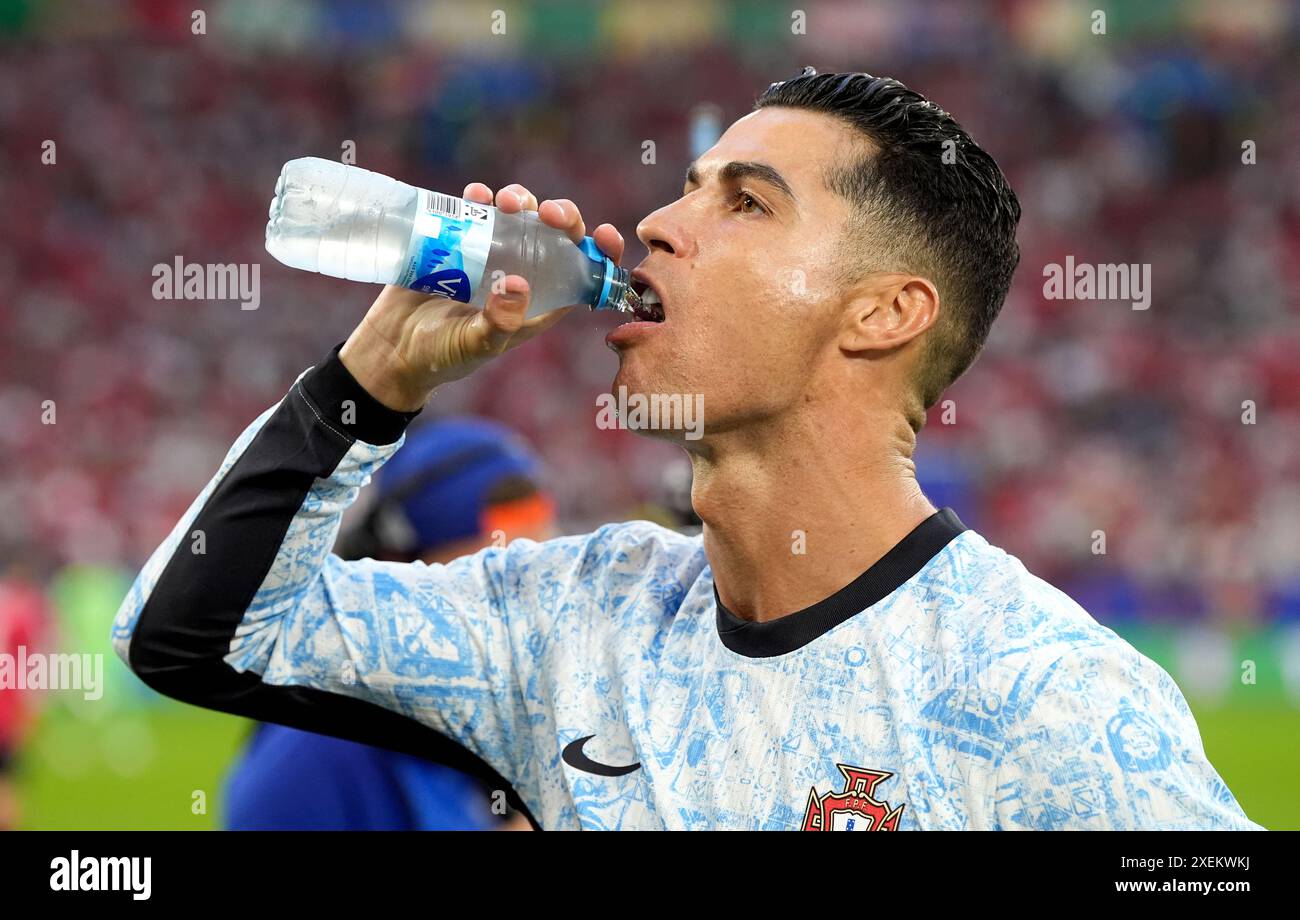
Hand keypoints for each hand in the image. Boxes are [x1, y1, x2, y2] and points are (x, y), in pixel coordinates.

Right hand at [340, 182, 624, 411]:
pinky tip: (476, 195)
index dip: (603, 252)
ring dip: (520, 200)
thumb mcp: (476, 344)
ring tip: (505, 202)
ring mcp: (492, 253)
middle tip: (548, 213)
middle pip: (557, 235)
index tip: (603, 234)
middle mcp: (524, 272)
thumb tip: (518, 284)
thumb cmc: (442, 356)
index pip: (585, 272)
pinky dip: (480, 197)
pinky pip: (478, 210)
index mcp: (542, 301)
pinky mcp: (459, 239)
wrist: (392, 347)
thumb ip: (500, 322)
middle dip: (561, 215)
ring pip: (520, 215)